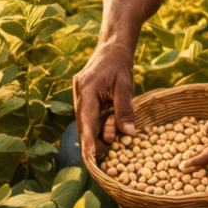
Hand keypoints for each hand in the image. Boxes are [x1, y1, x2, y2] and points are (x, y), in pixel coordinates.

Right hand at [73, 42, 135, 161]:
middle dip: (92, 143)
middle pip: (83, 125)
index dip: (88, 141)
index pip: (87, 121)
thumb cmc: (119, 63)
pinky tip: (107, 134)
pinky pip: (89, 116)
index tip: (91, 158)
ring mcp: (79, 95)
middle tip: (103, 161)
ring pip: (86, 122)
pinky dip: (97, 126)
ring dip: (96, 135)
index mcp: (87, 89)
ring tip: (110, 147)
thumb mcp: (125, 86)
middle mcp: (79, 93)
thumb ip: (125, 110)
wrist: (112, 46)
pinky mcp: (84, 96)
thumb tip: (128, 134)